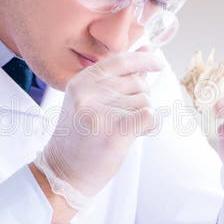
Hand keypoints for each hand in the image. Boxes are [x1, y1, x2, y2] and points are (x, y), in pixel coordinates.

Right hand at [35, 51, 163, 207]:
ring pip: (145, 101)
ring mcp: (101, 112)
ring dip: (142, 115)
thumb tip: (148, 50)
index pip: (119, 60)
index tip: (157, 62)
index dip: (143, 59)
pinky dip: (149, 125)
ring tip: (121, 129)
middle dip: (140, 99)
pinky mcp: (115, 132)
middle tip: (122, 119)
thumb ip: (119, 77)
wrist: (65, 173)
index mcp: (81, 82)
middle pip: (137, 83)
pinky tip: (136, 134)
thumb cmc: (81, 137)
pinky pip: (149, 116)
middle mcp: (89, 93)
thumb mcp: (91, 100)